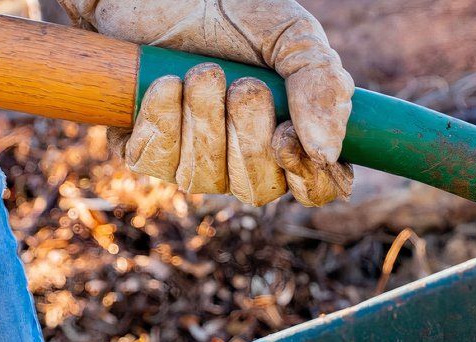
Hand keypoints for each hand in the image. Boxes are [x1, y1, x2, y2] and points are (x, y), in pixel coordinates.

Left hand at [60, 0, 353, 205]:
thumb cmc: (230, 11)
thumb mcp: (289, 34)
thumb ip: (322, 84)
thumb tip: (327, 152)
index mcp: (293, 134)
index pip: (314, 187)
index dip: (307, 178)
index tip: (286, 139)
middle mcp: (246, 158)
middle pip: (258, 189)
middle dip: (248, 136)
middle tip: (244, 85)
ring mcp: (195, 159)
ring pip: (204, 177)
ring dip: (205, 120)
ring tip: (203, 73)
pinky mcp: (148, 150)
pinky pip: (156, 162)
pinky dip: (163, 118)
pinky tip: (167, 83)